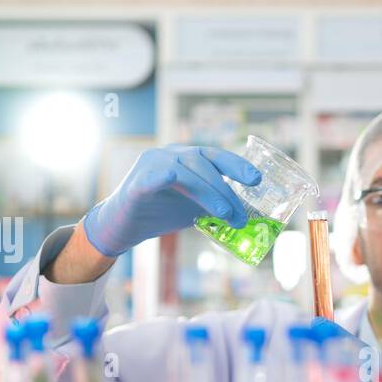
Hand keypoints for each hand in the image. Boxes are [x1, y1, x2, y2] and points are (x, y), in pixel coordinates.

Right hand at [81, 145, 261, 256]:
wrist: (125, 227)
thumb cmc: (160, 212)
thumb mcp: (194, 207)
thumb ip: (215, 205)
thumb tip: (246, 217)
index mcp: (185, 158)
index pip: (214, 156)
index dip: (236, 165)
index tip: (257, 180)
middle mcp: (169, 155)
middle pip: (203, 164)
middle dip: (225, 190)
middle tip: (241, 215)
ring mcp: (151, 166)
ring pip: (185, 172)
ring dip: (208, 193)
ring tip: (224, 214)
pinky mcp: (137, 184)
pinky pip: (153, 178)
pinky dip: (164, 177)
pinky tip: (173, 181)